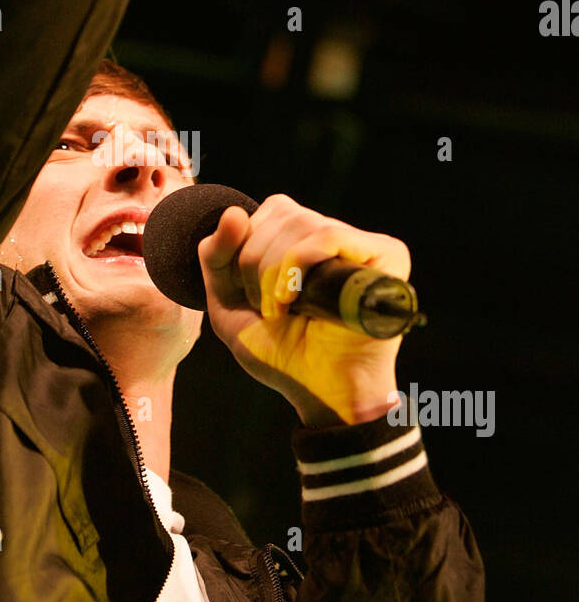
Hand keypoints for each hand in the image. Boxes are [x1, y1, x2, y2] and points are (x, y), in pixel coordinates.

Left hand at [198, 194, 409, 427]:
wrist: (321, 392)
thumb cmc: (280, 353)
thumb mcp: (228, 303)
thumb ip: (216, 256)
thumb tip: (232, 212)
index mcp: (305, 240)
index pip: (271, 210)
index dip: (246, 247)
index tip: (249, 295)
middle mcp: (336, 237)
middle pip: (282, 213)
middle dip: (255, 262)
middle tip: (267, 309)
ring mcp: (362, 245)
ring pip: (302, 224)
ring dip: (275, 271)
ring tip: (283, 310)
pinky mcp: (386, 256)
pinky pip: (329, 235)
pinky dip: (299, 264)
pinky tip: (294, 298)